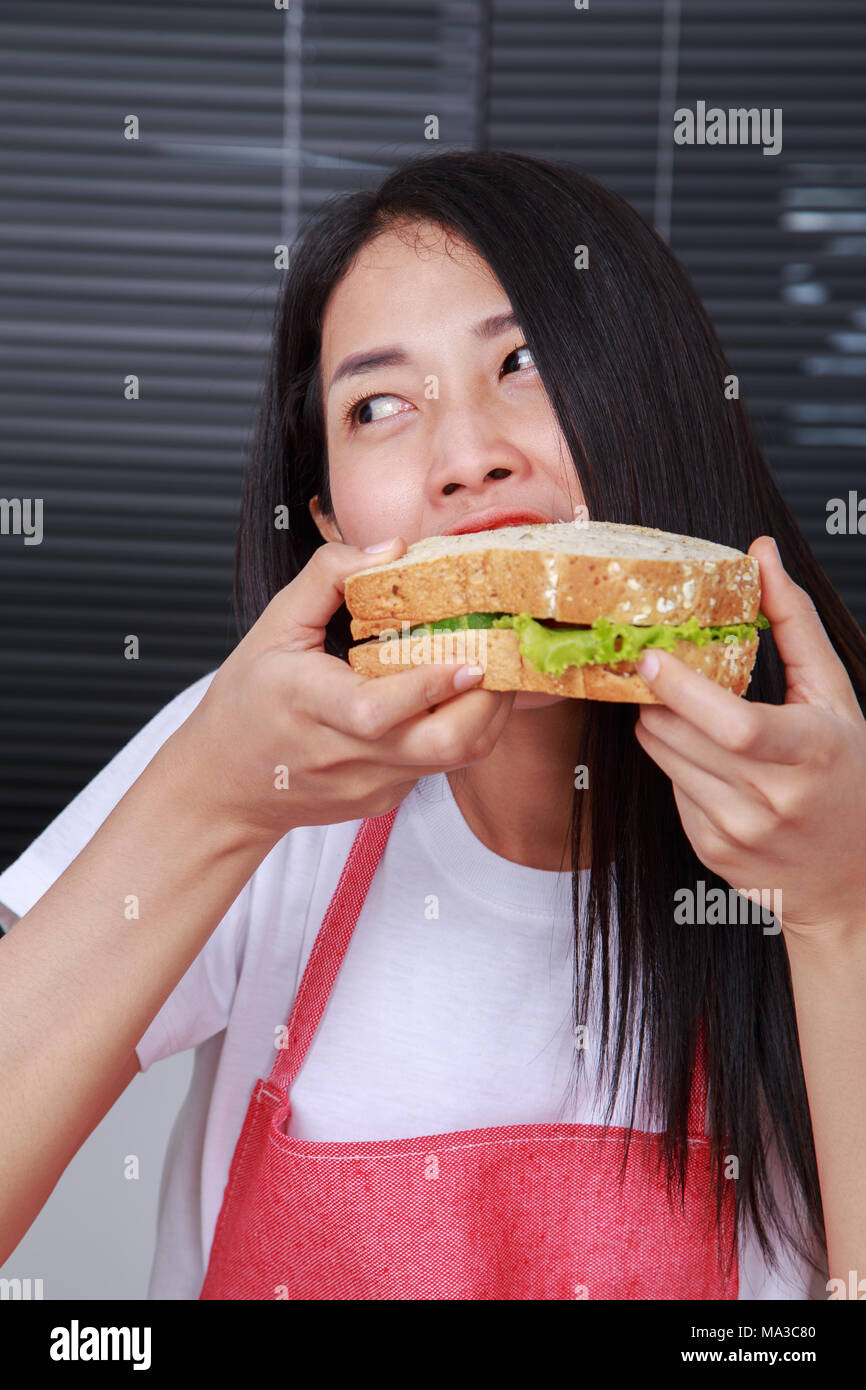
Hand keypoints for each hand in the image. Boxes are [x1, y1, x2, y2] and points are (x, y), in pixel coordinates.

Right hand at [182, 539, 514, 846]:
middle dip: (490, 701)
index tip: (471, 658)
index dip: (430, 686)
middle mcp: (346, 754)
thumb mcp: (272, 627)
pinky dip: (459, 728)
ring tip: (492, 670)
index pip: (378, 711)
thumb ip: (327, 578)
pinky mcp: (385, 799)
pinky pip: (438, 765)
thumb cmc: (247, 702)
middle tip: (502, 654)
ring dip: (487, 713)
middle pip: (442, 746)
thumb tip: (392, 549)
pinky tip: (455, 697)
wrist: (227, 788)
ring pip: (456, 759)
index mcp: (310, 706)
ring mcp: (371, 784)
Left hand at [633, 536, 865, 943]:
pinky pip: (670, 790)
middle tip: (657, 668)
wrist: (850, 875)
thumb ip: (794, 623)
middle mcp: (772, 800)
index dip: (684, 691)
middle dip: (658, 697)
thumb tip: (760, 554)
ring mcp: (739, 832)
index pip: (735, 725)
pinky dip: (677, 766)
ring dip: (662, 726)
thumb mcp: (832, 695)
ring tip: (687, 712)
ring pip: (664, 760)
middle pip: (679, 736)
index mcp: (808, 754)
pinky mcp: (713, 852)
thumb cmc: (844, 772)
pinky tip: (709, 763)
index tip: (653, 657)